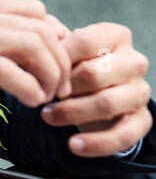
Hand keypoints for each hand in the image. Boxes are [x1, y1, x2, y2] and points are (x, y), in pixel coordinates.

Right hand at [0, 0, 73, 111]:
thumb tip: (25, 50)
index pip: (37, 10)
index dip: (57, 38)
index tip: (56, 65)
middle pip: (43, 29)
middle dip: (61, 62)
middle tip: (59, 88)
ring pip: (33, 46)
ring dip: (50, 76)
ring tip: (45, 97)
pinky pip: (10, 71)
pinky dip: (30, 89)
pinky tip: (28, 101)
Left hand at [41, 22, 152, 156]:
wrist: (91, 93)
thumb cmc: (74, 64)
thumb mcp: (62, 47)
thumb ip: (51, 37)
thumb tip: (44, 32)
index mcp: (116, 36)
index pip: (86, 42)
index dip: (58, 57)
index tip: (36, 68)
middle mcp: (134, 62)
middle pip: (94, 74)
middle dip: (62, 87)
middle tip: (39, 95)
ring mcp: (140, 92)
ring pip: (107, 103)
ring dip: (72, 112)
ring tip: (47, 116)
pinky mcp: (142, 120)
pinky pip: (123, 135)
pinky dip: (96, 143)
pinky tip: (73, 145)